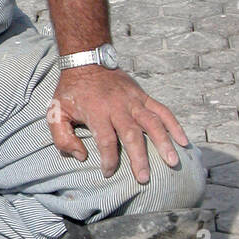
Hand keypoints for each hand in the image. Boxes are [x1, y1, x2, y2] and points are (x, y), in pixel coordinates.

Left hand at [47, 66, 188, 183]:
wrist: (86, 60)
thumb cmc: (70, 91)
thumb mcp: (55, 112)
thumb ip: (63, 137)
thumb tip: (81, 155)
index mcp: (96, 112)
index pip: (106, 140)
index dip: (109, 159)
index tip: (108, 173)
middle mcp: (118, 106)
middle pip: (132, 134)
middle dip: (139, 158)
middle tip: (144, 178)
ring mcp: (134, 100)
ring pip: (152, 123)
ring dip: (164, 143)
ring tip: (172, 162)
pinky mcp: (143, 96)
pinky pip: (162, 110)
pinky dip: (174, 125)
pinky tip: (183, 141)